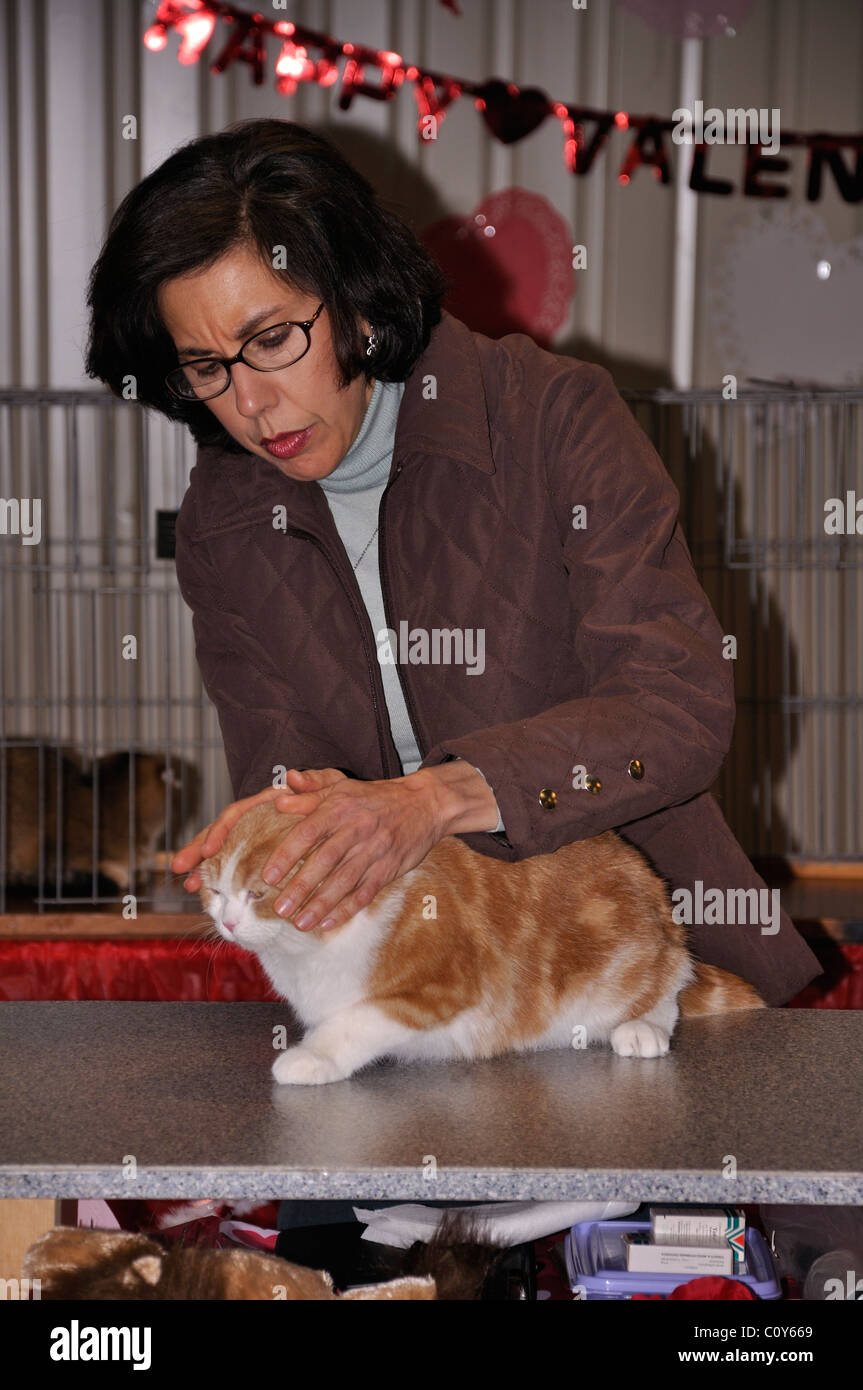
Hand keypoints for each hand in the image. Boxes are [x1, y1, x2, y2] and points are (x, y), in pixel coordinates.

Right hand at [170, 768, 345, 892]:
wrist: (348, 809)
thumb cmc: (336, 796)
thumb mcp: (329, 786)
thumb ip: (313, 782)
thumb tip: (293, 776)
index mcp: (268, 802)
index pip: (237, 813)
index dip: (220, 831)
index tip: (207, 849)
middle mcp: (257, 817)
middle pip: (221, 832)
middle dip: (198, 850)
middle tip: (180, 869)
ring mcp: (257, 835)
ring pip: (225, 850)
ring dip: (206, 867)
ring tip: (191, 887)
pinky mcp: (263, 853)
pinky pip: (239, 864)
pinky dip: (225, 878)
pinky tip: (213, 894)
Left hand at [259, 761, 499, 932]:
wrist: (424, 804)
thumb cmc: (374, 797)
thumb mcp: (341, 786)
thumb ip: (309, 792)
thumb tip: (279, 800)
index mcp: (339, 808)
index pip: (308, 832)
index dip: (287, 855)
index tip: (268, 877)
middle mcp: (356, 829)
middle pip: (325, 860)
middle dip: (301, 886)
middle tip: (280, 909)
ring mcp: (374, 850)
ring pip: (345, 880)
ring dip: (322, 904)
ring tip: (300, 923)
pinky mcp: (389, 868)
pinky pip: (367, 892)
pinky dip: (348, 909)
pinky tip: (329, 923)